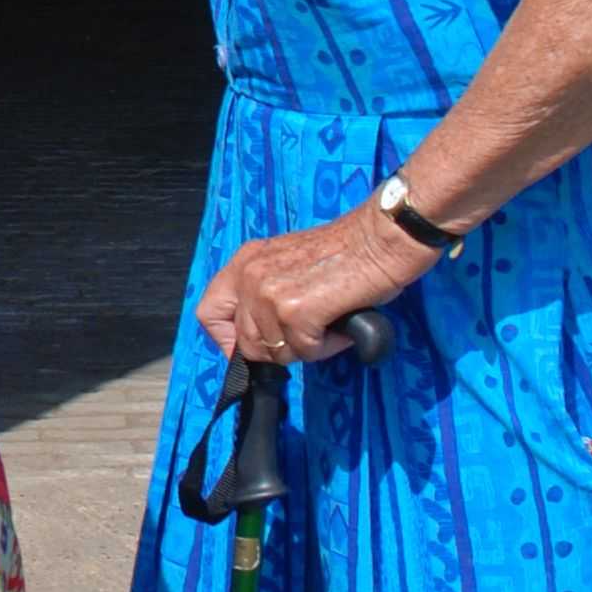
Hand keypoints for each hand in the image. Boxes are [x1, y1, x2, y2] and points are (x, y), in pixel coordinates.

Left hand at [195, 203, 437, 363]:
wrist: (382, 239)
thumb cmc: (347, 252)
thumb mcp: (288, 265)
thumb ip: (266, 293)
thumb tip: (260, 339)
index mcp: (244, 262)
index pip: (209, 312)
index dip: (227, 341)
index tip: (252, 351)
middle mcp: (249, 276)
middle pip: (247, 343)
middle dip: (281, 349)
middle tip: (311, 334)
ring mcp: (269, 294)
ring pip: (277, 352)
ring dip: (307, 347)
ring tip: (330, 323)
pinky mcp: (296, 310)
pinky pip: (304, 351)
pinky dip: (325, 347)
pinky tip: (339, 326)